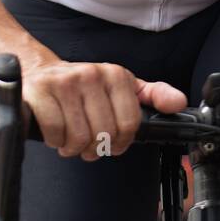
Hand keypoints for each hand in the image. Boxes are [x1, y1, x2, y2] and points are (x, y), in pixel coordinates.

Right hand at [23, 60, 185, 160]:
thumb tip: (179, 103)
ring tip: (70, 140)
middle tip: (88, 144)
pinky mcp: (40, 92)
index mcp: (116, 76)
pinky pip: (55, 132)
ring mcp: (65, 82)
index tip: (112, 143)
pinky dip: (55, 141)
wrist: (41, 73)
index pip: (129, 125)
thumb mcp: (123, 88)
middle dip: (95, 148)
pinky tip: (55, 134)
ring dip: (73, 147)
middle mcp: (91, 75)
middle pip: (104, 134)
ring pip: (79, 137)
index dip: (120, 143)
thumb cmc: (85, 89)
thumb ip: (153, 96)